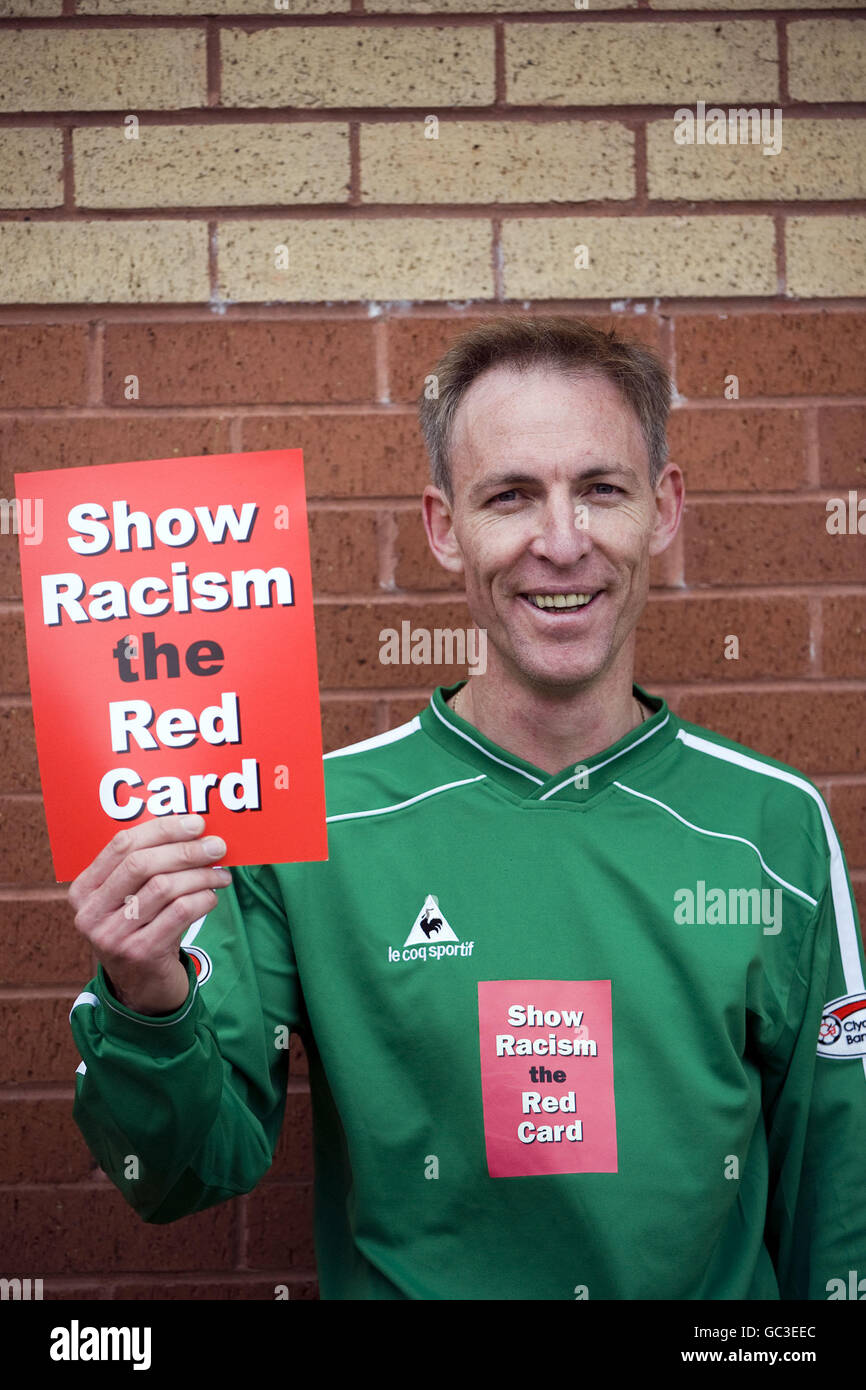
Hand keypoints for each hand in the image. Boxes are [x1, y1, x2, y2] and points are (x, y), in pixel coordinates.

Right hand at [68, 814, 229, 1015]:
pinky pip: (180, 912)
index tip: (196, 823)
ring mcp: (113, 935)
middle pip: (142, 864)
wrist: (141, 986)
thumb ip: (149, 866)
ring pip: (164, 887)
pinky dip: (203, 899)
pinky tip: (212, 896)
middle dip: (185, 850)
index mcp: (84, 890)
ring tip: (222, 875)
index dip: (162, 829)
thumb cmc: (142, 928)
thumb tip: (195, 830)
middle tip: (217, 846)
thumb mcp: (131, 898)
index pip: (122, 845)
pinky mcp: (140, 953)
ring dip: (201, 875)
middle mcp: (90, 913)